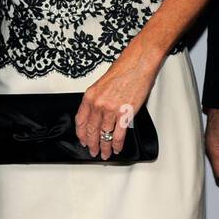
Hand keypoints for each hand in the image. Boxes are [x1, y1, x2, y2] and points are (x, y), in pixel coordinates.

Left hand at [74, 39, 160, 159]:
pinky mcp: (125, 114)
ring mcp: (111, 110)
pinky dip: (117, 144)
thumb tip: (97, 114)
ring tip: (105, 154)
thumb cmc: (123, 70)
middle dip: (92, 144)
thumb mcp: (101, 84)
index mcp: (90, 96)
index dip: (81, 134)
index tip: (83, 140)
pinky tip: (117, 149)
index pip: (80, 120)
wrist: (137, 64)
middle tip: (93, 151)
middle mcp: (98, 104)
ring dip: (104, 147)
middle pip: (91, 131)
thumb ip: (97, 100)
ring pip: (104, 135)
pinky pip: (118, 135)